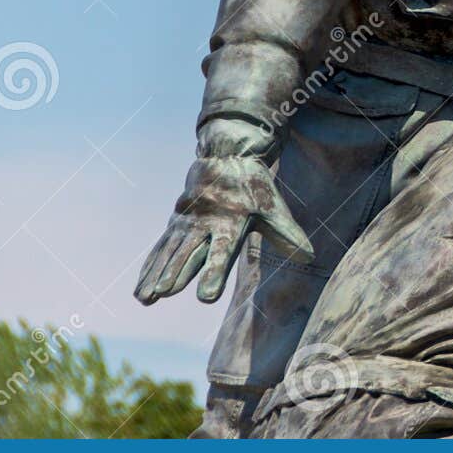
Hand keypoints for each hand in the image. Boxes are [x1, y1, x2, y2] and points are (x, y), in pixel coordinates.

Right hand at [134, 131, 312, 304]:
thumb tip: (310, 257)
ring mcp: (187, 222)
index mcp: (230, 222)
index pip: (222, 252)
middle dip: (175, 273)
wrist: (227, 155)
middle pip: (188, 251)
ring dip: (157, 274)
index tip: (206, 296)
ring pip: (169, 251)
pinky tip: (141, 286)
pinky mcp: (176, 222)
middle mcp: (205, 222)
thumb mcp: (273, 208)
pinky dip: (150, 266)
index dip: (214, 273)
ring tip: (146, 298)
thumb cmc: (255, 187)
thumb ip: (286, 234)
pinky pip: (161, 246)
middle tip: (162, 293)